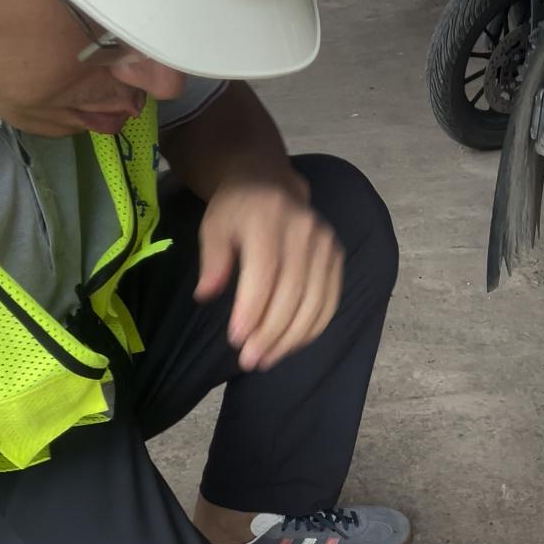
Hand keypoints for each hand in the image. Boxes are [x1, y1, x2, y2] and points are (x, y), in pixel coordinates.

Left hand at [194, 174, 344, 371]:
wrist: (270, 184)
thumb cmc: (236, 211)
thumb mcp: (213, 227)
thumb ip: (212, 260)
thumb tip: (206, 294)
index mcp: (269, 219)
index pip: (264, 272)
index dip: (252, 309)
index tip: (237, 339)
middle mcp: (304, 232)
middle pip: (292, 293)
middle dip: (271, 333)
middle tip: (250, 359)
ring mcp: (326, 246)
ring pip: (314, 304)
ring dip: (291, 339)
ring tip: (267, 359)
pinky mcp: (337, 260)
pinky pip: (329, 304)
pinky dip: (310, 330)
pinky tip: (289, 346)